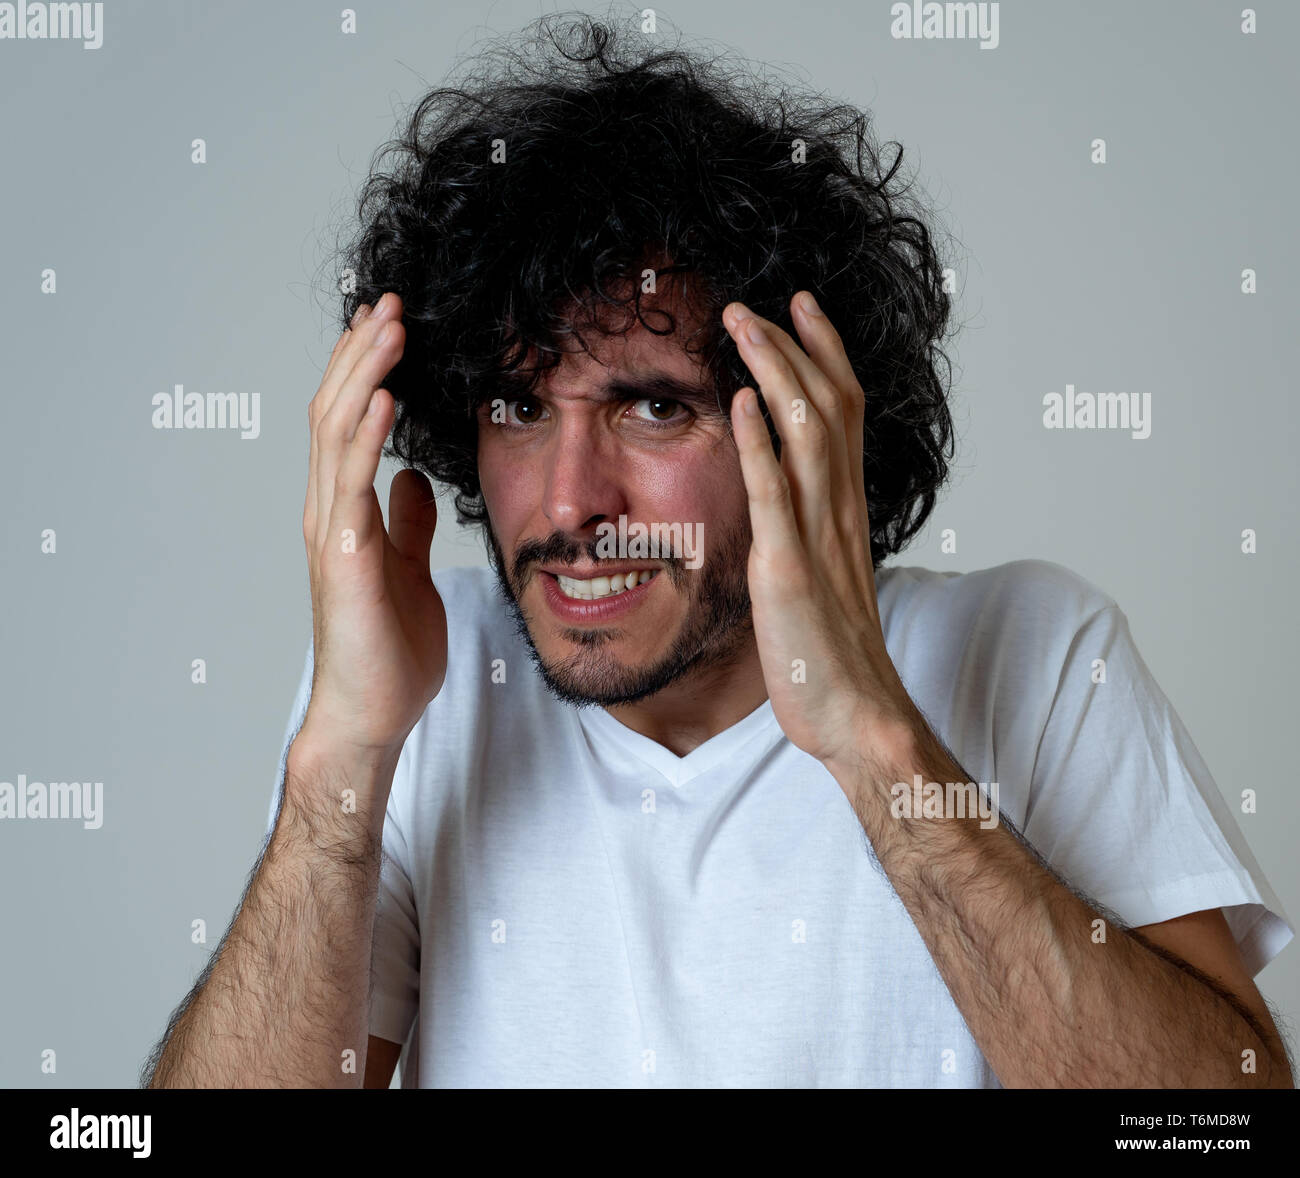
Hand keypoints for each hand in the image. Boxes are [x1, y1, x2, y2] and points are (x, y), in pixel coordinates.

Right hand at [299, 292, 447, 768]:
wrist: (371, 714)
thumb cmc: (388, 650)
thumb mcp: (409, 570)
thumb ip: (408, 524)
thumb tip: (415, 480)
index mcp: (346, 511)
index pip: (348, 423)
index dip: (365, 371)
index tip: (389, 325)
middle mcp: (330, 511)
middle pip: (336, 412)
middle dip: (362, 353)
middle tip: (389, 302)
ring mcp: (331, 531)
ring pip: (337, 433)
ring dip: (364, 374)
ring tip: (389, 325)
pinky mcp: (345, 558)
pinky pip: (352, 483)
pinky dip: (366, 434)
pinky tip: (386, 396)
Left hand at [724, 292, 920, 775]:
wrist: (859, 716)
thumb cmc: (835, 655)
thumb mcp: (824, 577)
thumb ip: (809, 531)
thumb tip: (786, 498)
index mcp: (846, 510)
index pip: (844, 412)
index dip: (825, 355)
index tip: (802, 309)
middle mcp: (839, 511)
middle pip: (826, 405)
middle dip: (793, 345)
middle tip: (759, 300)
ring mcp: (817, 537)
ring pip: (805, 433)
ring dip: (774, 371)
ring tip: (742, 323)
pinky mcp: (788, 571)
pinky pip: (775, 496)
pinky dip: (759, 445)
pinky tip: (742, 401)